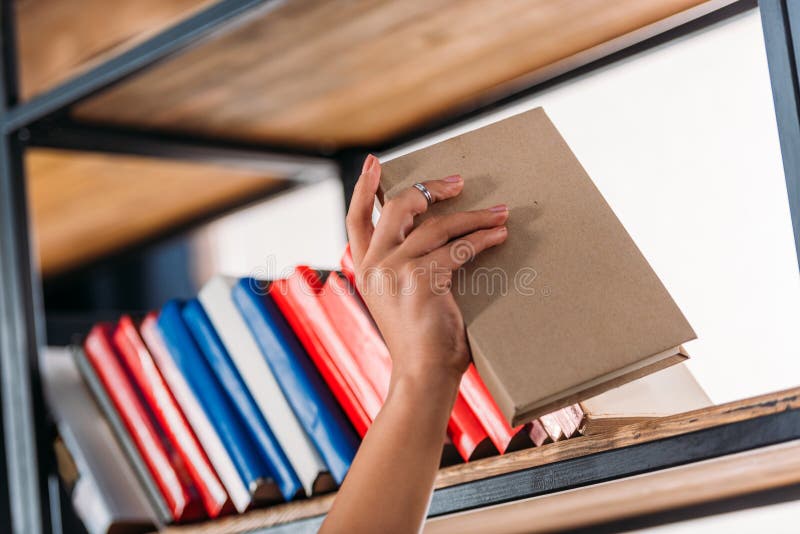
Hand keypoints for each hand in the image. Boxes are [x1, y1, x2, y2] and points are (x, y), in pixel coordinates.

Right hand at [346, 154, 508, 386]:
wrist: (422, 375)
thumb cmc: (421, 338)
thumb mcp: (399, 297)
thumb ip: (402, 266)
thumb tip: (435, 232)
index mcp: (365, 268)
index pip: (356, 218)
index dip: (363, 188)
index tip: (373, 162)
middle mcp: (373, 265)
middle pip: (399, 206)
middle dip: (432, 188)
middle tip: (458, 182)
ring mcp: (393, 271)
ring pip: (437, 226)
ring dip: (473, 216)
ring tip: (500, 214)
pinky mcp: (419, 280)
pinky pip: (457, 249)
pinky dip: (481, 240)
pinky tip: (498, 237)